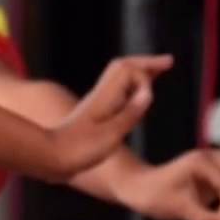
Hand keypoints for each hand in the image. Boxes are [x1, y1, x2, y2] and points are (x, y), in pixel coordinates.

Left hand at [51, 55, 172, 178]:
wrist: (49, 158)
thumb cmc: (79, 149)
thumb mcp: (110, 135)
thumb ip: (130, 113)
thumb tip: (148, 91)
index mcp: (105, 97)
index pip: (128, 70)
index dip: (144, 78)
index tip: (150, 96)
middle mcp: (100, 96)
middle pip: (123, 67)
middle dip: (146, 63)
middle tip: (169, 61)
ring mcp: (96, 104)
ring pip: (119, 78)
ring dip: (139, 73)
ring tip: (158, 72)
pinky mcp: (94, 115)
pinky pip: (117, 92)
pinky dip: (131, 88)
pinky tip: (137, 97)